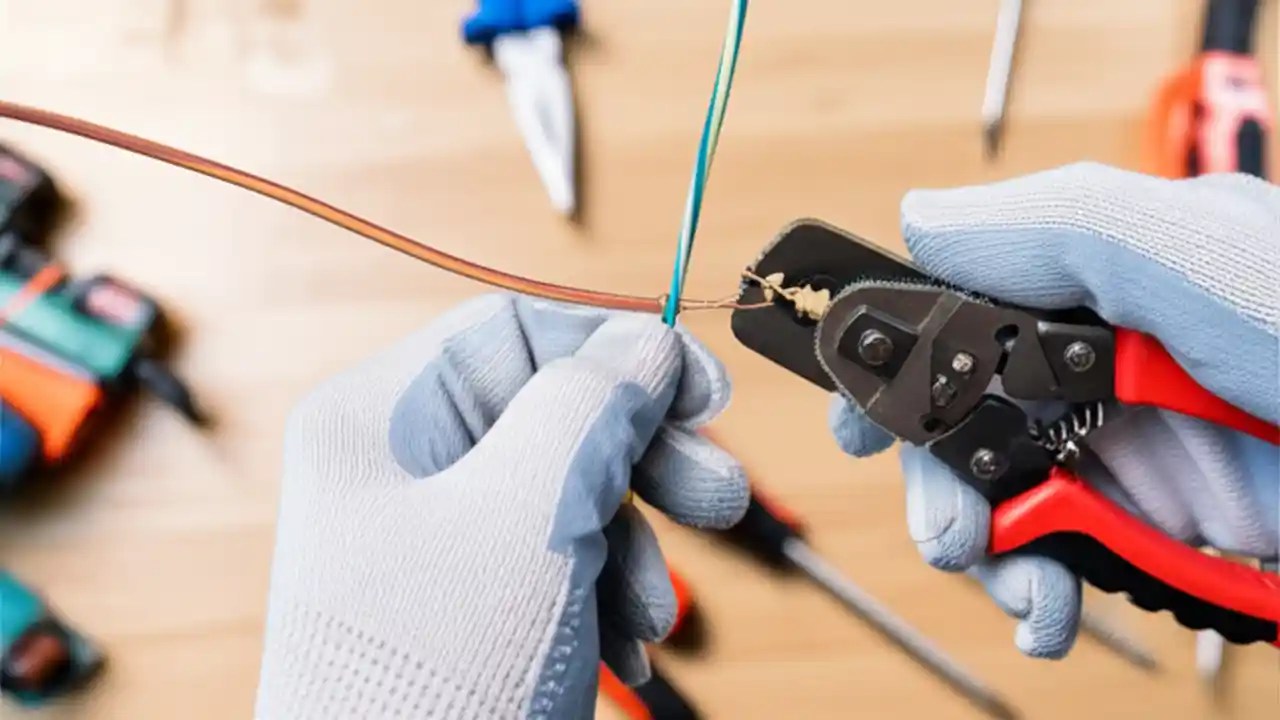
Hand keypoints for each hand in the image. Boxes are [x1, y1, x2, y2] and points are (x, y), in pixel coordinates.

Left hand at [254, 294, 746, 718]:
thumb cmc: (438, 672)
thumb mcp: (530, 511)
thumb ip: (595, 403)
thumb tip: (645, 344)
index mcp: (379, 419)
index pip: (515, 332)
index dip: (618, 348)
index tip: (708, 393)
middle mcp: (398, 470)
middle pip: (550, 415)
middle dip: (643, 460)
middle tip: (721, 498)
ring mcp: (431, 542)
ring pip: (564, 494)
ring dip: (631, 545)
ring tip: (650, 614)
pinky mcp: (468, 605)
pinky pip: (555, 561)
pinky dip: (604, 594)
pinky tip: (625, 644)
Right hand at [830, 163, 1278, 657]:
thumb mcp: (1217, 266)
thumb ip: (1067, 228)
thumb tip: (922, 223)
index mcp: (1126, 274)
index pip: (971, 299)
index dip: (901, 354)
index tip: (860, 419)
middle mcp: (1127, 354)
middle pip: (976, 408)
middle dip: (943, 477)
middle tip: (950, 534)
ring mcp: (1150, 442)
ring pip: (1014, 490)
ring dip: (994, 550)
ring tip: (1020, 593)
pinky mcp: (1171, 519)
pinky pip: (1072, 552)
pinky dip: (1047, 587)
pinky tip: (1050, 610)